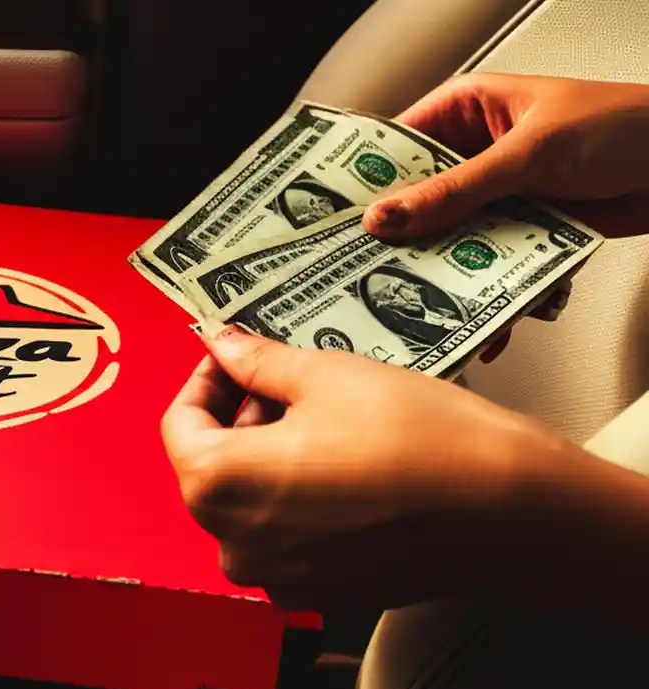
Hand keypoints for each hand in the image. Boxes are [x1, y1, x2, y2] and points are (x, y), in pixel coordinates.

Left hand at [160, 327, 627, 612]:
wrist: (506, 509)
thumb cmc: (417, 436)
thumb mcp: (324, 375)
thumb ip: (256, 363)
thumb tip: (223, 345)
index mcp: (218, 483)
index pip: (179, 425)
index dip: (204, 380)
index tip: (230, 355)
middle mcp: (234, 543)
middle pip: (210, 467)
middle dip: (237, 418)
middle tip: (279, 378)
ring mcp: (276, 577)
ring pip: (249, 504)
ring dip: (267, 457)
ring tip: (318, 416)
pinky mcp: (319, 592)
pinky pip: (286, 537)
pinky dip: (297, 499)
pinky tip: (341, 464)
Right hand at [363, 73, 648, 361]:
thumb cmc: (625, 127)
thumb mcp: (528, 156)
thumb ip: (455, 192)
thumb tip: (388, 217)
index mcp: (466, 109)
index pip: (394, 143)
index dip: (360, 179)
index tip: (330, 217)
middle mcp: (475, 151)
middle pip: (416, 200)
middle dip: (398, 239)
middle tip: (362, 272)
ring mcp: (499, 193)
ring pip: (450, 238)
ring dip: (441, 274)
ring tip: (420, 307)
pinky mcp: (525, 230)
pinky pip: (489, 264)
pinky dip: (486, 292)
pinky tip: (481, 318)